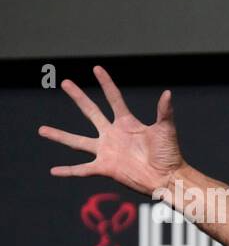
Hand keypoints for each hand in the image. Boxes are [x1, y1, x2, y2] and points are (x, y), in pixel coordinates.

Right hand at [38, 65, 184, 194]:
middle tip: (65, 82)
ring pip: (77, 142)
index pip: (114, 98)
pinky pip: (82, 169)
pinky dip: (68, 170)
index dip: (106, 83)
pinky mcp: (105, 167)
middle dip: (78, 97)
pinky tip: (54, 171)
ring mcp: (107, 150)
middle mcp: (113, 134)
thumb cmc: (169, 154)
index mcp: (127, 123)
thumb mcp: (166, 130)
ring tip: (42, 130)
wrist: (167, 178)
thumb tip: (167, 93)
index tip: (96, 68)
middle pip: (91, 111)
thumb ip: (164, 112)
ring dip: (59, 135)